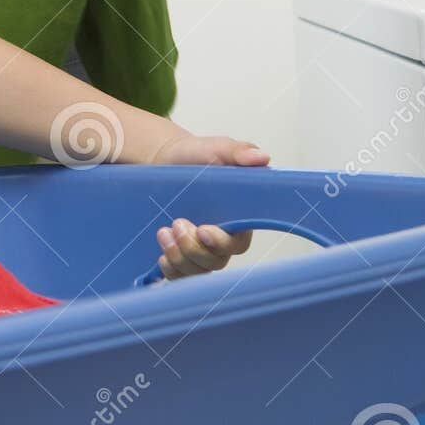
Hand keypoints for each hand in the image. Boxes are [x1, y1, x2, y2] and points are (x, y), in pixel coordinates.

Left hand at [145, 132, 267, 277]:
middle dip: (193, 248)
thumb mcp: (214, 149)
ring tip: (163, 232)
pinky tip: (161, 255)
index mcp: (238, 219)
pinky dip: (170, 269)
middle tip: (176, 224)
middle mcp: (222, 240)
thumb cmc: (195, 156)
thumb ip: (237, 152)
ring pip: (197, 271)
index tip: (203, 229)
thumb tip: (262, 157)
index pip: (237, 244)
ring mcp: (201, 249)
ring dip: (179, 257)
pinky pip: (179, 275)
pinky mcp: (181, 254)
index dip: (221, 243)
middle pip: (215, 262)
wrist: (165, 161)